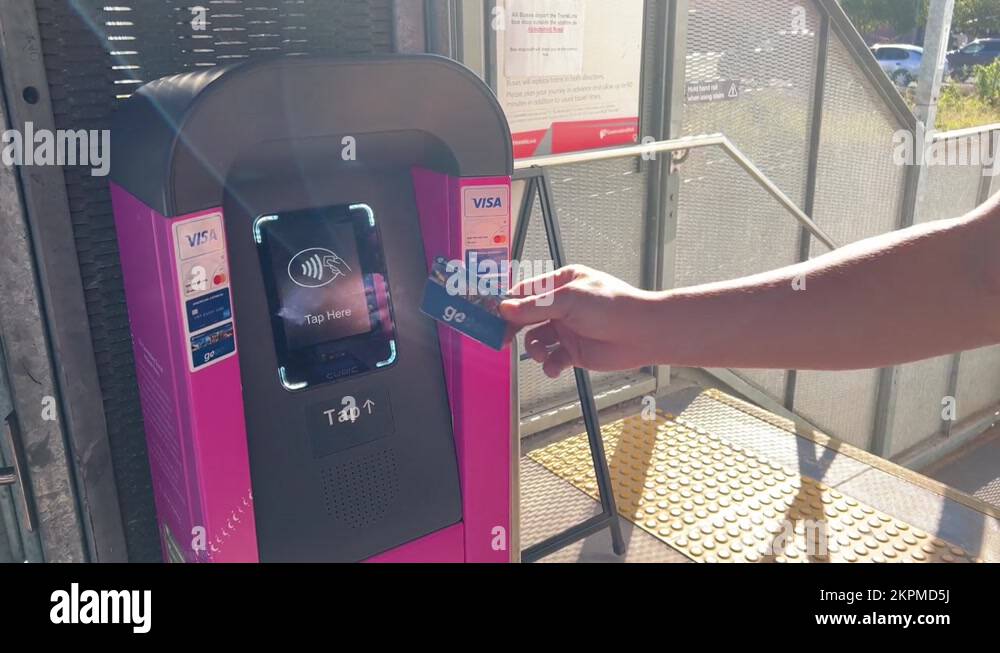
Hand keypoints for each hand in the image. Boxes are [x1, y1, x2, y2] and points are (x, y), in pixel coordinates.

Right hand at [500, 265, 660, 377]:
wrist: (642, 333)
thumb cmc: (611, 306)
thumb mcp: (568, 300)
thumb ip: (534, 306)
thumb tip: (504, 308)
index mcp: (561, 282)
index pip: (525, 291)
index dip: (507, 303)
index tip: (490, 314)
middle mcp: (562, 305)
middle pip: (526, 317)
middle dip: (514, 329)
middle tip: (501, 339)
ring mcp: (567, 328)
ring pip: (536, 340)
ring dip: (534, 349)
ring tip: (540, 354)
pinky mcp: (574, 351)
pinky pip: (552, 359)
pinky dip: (549, 365)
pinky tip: (554, 366)